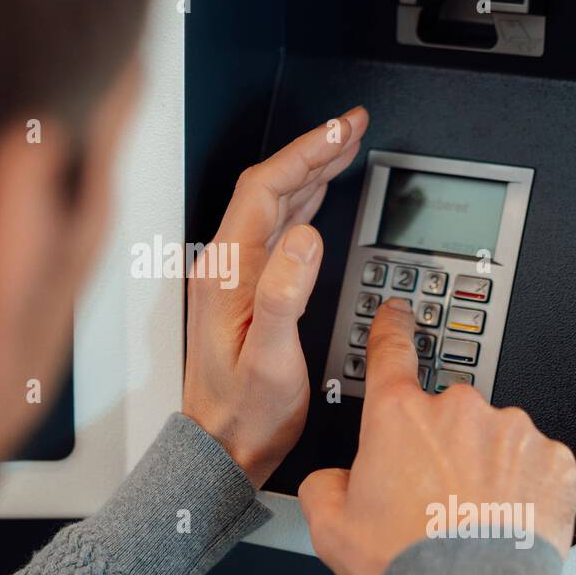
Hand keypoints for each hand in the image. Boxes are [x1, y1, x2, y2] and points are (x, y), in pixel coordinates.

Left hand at [182, 106, 368, 486]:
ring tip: (345, 147)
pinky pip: (277, 228)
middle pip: (269, 187)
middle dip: (313, 149)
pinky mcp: (247, 290)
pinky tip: (320, 198)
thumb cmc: (244, 414)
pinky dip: (304, 202)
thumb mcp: (269, 360)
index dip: (306, 151)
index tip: (343, 129)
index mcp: (228, 272)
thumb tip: (304, 236)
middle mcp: (226, 267)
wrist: (222, 449)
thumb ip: (284, 296)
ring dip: (310, 171)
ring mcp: (235, 277)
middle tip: (353, 125)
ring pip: (274, 205)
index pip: (265, 188)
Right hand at [298, 298, 575, 574]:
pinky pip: (534, 460)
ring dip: (483, 462)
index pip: (391, 350)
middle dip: (439, 442)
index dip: (391, 328)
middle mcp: (458, 410)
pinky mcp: (552, 458)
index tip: (399, 315)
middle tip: (432, 492)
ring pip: (492, 434)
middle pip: (445, 410)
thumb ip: (324, 484)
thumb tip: (336, 479)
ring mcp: (510, 430)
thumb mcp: (330, 525)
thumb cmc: (406, 561)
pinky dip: (522, 482)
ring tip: (471, 513)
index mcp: (399, 416)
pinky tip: (505, 517)